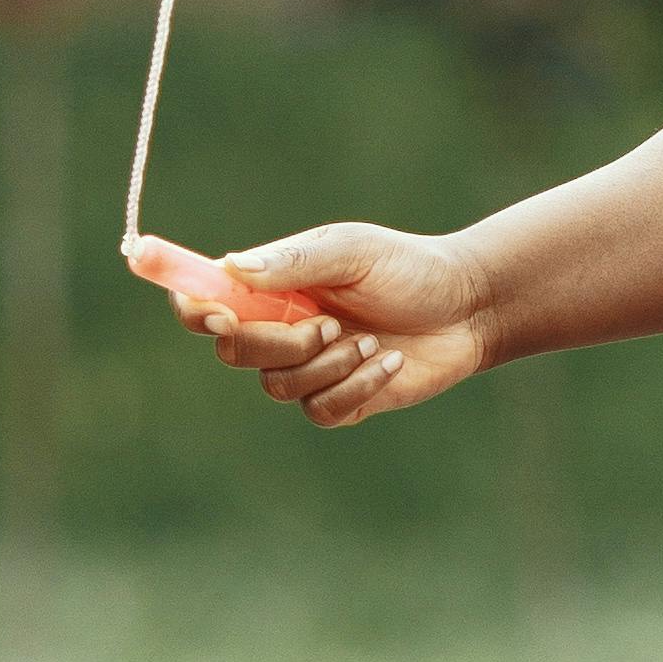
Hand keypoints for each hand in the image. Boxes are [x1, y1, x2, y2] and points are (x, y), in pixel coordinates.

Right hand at [157, 219, 490, 426]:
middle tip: (328, 324)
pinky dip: (354, 387)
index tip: (216, 312)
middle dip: (277, 343)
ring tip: (370, 341)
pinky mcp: (339, 401)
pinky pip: (319, 410)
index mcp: (270, 286)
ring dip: (326, 364)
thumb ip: (293, 262)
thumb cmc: (409, 269)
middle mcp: (280, 327)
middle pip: (232, 350)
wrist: (469, 307)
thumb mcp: (353, 252)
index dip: (193, 307)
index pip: (204, 299)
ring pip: (276, 386)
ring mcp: (308, 367)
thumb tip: (231, 266)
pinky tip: (388, 363)